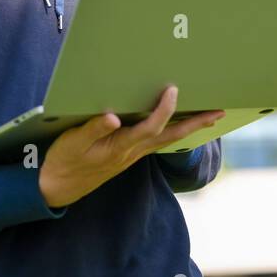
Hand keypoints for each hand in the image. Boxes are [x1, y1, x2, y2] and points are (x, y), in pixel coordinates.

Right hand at [38, 85, 222, 208]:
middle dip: (195, 123)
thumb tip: (112, 117)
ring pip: (168, 140)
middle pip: (171, 136)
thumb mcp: (72, 142)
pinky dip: (175, 132)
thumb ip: (93, 129)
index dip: (164, 109)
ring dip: (190, 128)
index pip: (151, 127)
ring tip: (209, 117)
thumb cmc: (64, 160)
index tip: (173, 90)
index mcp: (121, 146)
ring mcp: (134, 155)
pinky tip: (181, 125)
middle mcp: (133, 152)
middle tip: (218, 112)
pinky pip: (159, 142)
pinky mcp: (130, 154)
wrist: (58, 186)